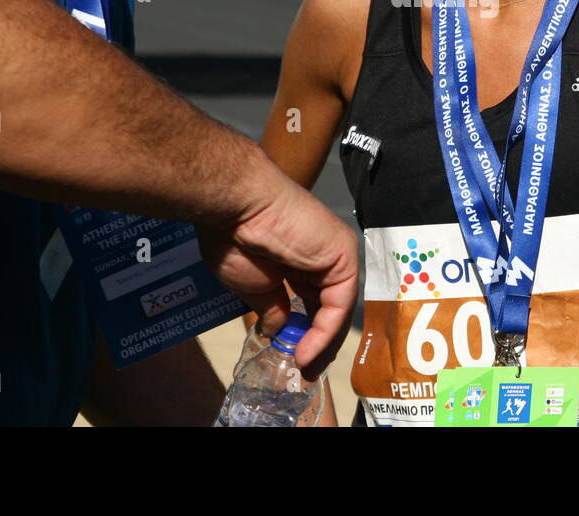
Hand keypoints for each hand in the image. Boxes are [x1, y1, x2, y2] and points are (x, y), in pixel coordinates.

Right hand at [196, 151, 358, 379]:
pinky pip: (339, 303)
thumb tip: (278, 331)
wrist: (235, 205)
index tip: (296, 361)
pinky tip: (306, 351)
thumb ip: (272, 307)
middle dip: (319, 344)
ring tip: (305, 368)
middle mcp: (325, 256)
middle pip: (331, 309)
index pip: (316, 304)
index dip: (308, 335)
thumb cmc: (235, 236)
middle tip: (305, 373)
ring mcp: (338, 254)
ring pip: (337, 310)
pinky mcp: (344, 256)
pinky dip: (325, 332)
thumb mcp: (254, 285)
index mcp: (304, 260)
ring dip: (323, 344)